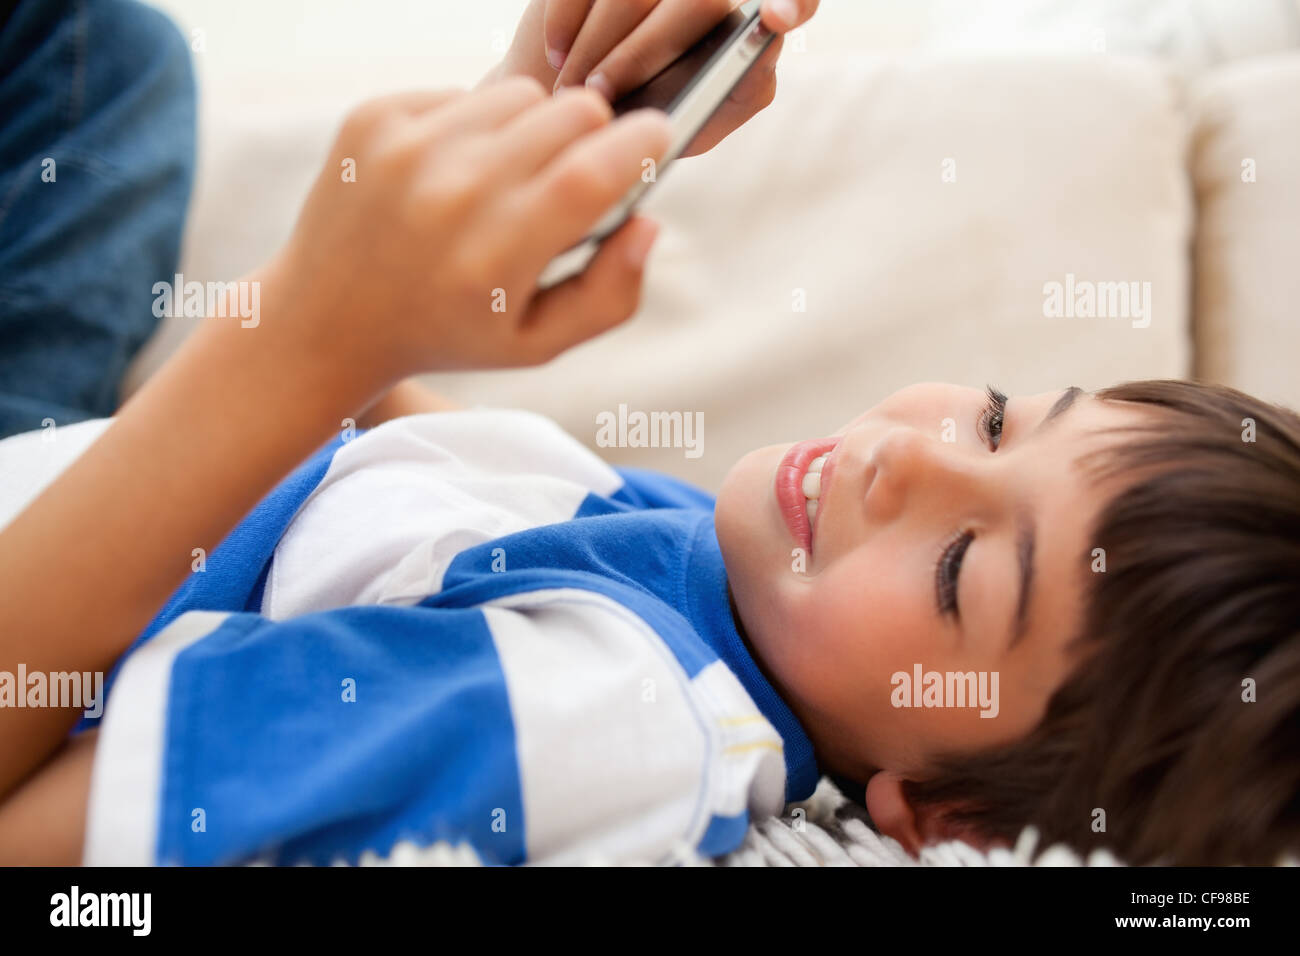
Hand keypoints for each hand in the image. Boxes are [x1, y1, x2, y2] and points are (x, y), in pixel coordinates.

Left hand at [266, 78, 671, 389]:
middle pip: (570, 113)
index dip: (643, 143)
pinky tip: (456, 173)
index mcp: (496, 256)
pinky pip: (463, 92)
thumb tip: (649, 224)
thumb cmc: (448, 333)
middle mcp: (450, 194)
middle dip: (597, 135)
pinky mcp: (374, 119)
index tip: (659, 137)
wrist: (325, 319)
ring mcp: (406, 148)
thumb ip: (610, 296)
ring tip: (512, 178)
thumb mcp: (537, 344)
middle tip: (583, 171)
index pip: (594, 169)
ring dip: (536, 128)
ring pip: (520, 94)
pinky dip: (477, 125)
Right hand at [489, 0, 819, 156]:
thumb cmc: (648, 120)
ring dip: (598, 46)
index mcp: (749, 23)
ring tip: (577, 92)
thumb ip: (739, 96)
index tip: (777, 18)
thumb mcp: (700, 123)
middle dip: (641, 53)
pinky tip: (557, 58)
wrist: (574, 103)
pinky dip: (566, 22)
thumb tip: (760, 67)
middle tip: (602, 96)